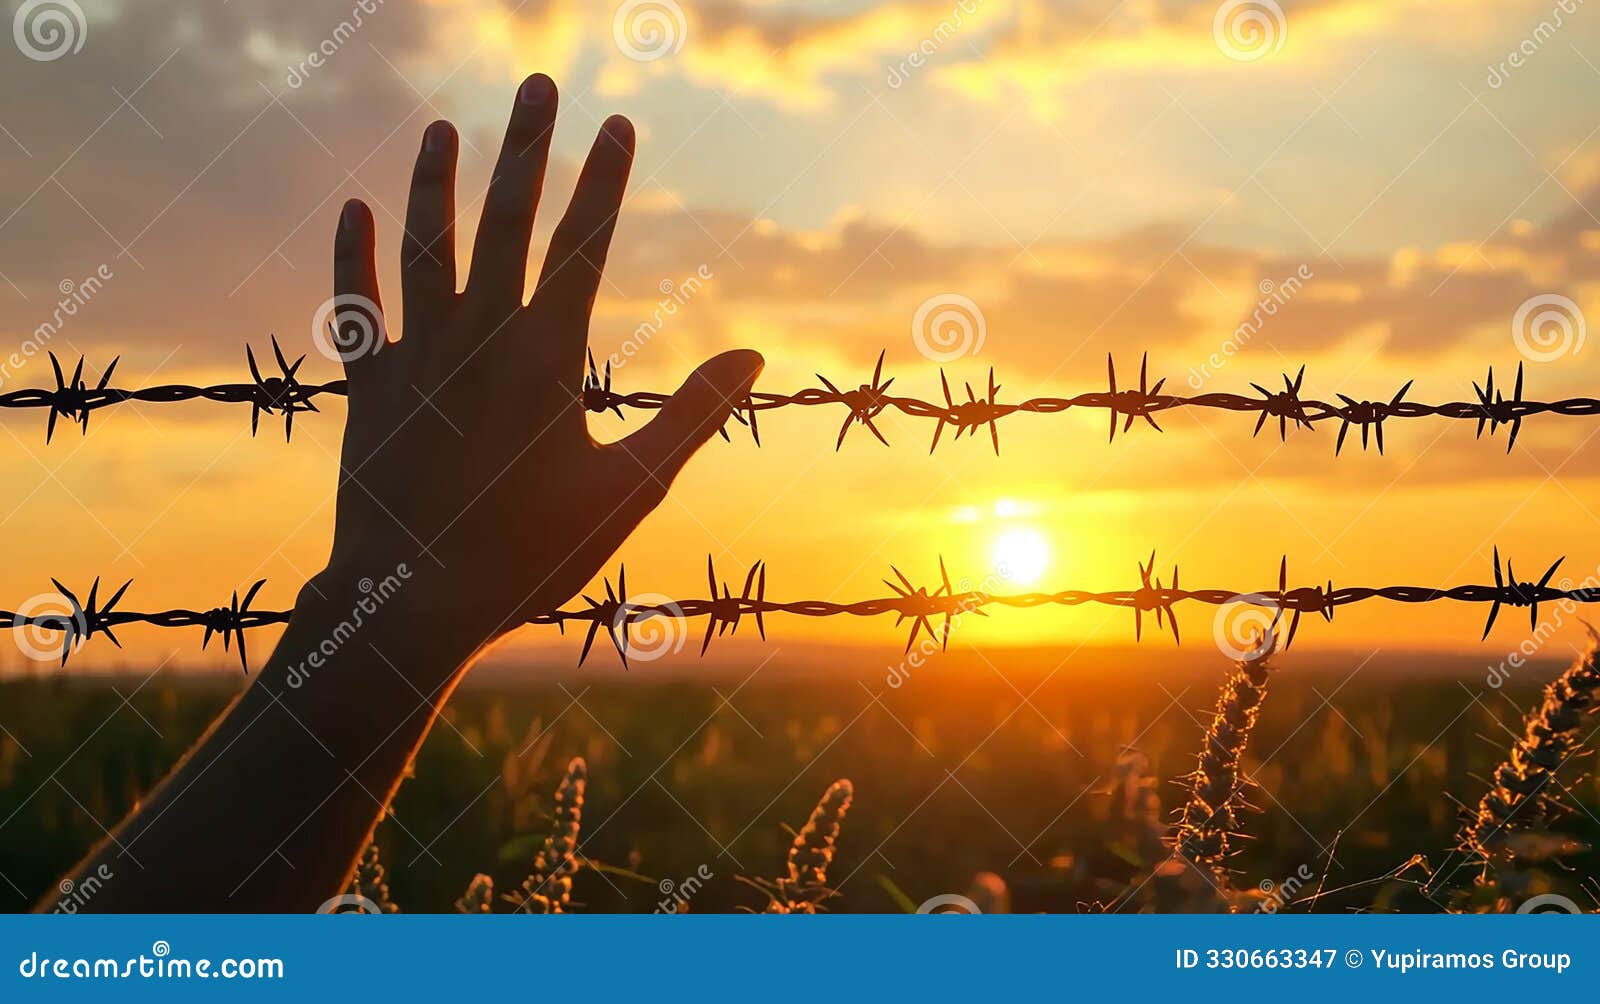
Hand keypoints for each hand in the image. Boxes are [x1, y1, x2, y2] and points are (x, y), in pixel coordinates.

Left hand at [321, 74, 761, 673]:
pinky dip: (352, 256)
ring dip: (435, 183)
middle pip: (505, 222)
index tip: (617, 123)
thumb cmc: (532, 555)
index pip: (583, 246)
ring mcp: (416, 358)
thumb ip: (694, 416)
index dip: (603, 180)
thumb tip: (753, 355)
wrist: (413, 603)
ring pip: (424, 248)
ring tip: (442, 128)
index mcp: (546, 359)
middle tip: (539, 86)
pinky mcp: (369, 388)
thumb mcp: (631, 490)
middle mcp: (477, 339)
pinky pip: (356, 306)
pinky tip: (354, 206)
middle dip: (526, 149)